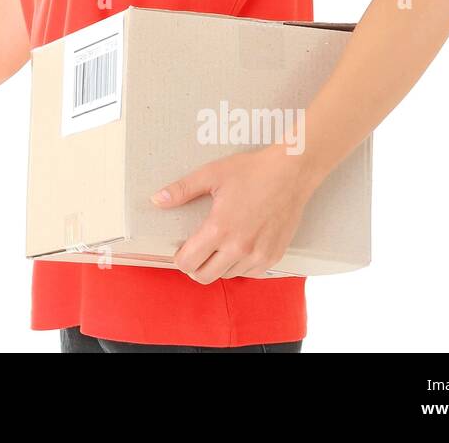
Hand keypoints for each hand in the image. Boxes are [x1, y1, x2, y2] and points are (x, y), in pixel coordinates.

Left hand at [148, 143, 313, 283]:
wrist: (291, 173)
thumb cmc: (252, 171)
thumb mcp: (211, 175)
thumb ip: (182, 190)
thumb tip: (157, 200)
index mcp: (220, 229)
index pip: (188, 263)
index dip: (179, 258)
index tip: (180, 250)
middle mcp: (239, 248)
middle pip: (204, 276)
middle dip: (195, 266)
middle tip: (196, 251)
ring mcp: (259, 255)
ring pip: (227, 276)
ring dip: (218, 266)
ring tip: (218, 246)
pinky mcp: (274, 257)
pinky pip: (249, 273)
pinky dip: (240, 266)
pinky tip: (238, 249)